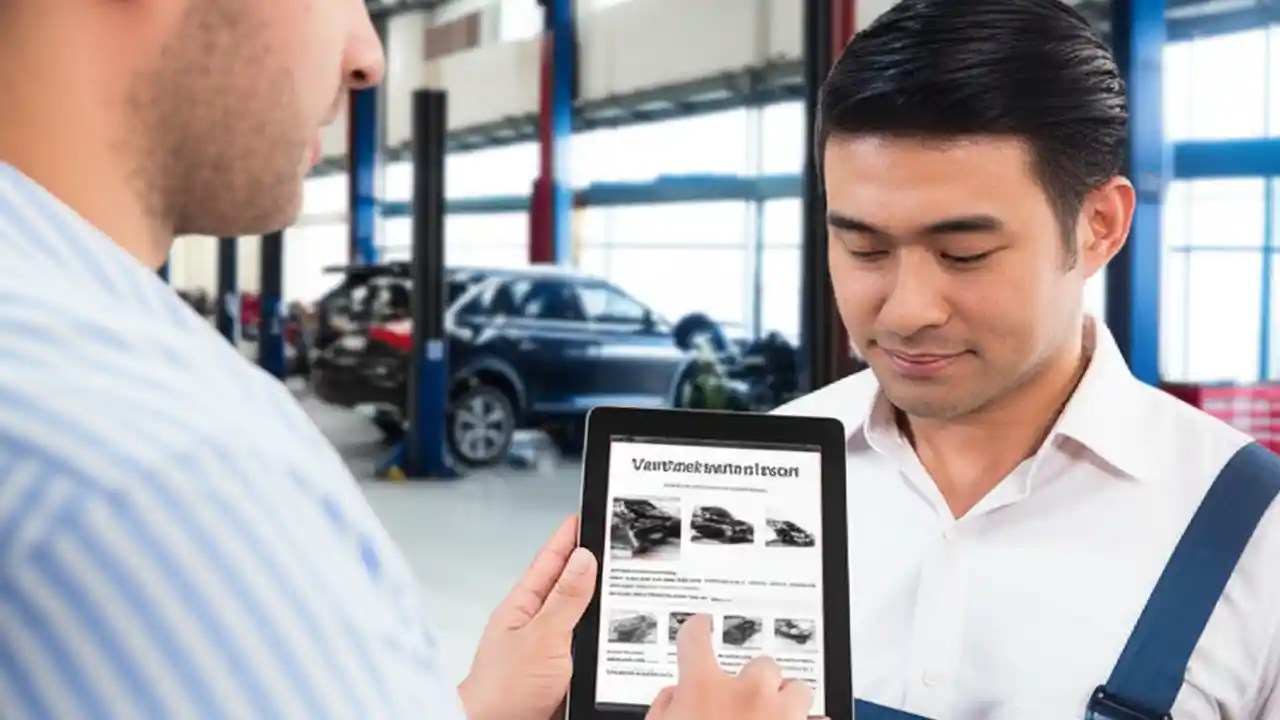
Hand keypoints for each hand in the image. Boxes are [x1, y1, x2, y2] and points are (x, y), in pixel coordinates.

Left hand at [458, 515, 597, 719]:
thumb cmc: (501, 692)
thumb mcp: (541, 637)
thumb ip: (565, 599)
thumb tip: (583, 559)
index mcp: (522, 606)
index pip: (550, 560)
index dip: (569, 535)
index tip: (586, 514)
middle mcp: (535, 625)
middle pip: (568, 586)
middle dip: (591, 565)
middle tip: (612, 542)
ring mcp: (547, 649)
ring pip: (580, 618)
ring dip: (599, 605)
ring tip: (619, 583)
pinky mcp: (561, 674)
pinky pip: (586, 648)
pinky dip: (603, 639)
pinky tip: (616, 635)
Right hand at [645, 615, 819, 719]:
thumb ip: (666, 707)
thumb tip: (674, 696)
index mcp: (704, 688)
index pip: (695, 638)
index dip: (697, 629)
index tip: (701, 625)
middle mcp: (747, 694)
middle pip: (760, 664)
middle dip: (754, 681)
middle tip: (742, 701)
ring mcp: (781, 715)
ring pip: (797, 688)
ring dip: (786, 700)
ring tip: (774, 715)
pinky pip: (817, 719)